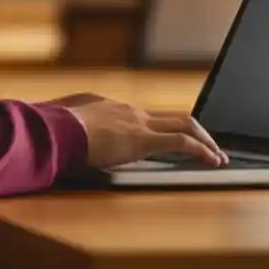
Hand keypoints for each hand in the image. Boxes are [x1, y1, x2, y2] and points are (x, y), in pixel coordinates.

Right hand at [49, 94, 228, 168]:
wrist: (56, 129)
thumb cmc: (52, 130)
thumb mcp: (58, 126)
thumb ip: (65, 129)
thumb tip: (56, 136)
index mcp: (107, 106)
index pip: (142, 116)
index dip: (159, 129)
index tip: (167, 139)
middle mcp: (128, 110)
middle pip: (171, 116)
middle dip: (194, 130)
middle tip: (208, 145)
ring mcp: (138, 122)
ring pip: (184, 124)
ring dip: (204, 140)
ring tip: (217, 156)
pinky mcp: (144, 139)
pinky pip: (182, 143)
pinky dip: (201, 151)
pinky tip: (212, 161)